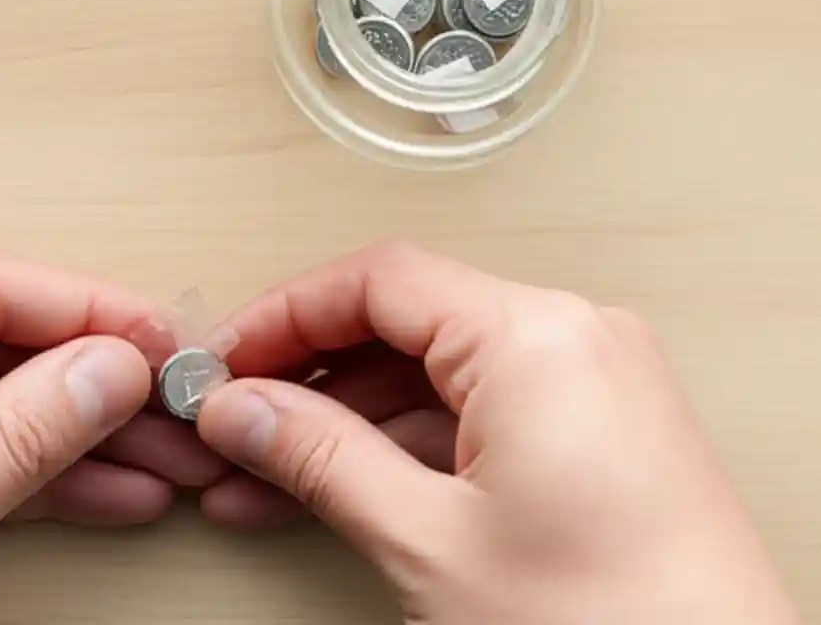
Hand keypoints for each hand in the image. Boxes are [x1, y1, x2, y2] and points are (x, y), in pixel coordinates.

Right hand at [196, 242, 798, 623]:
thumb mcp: (430, 541)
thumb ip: (321, 459)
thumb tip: (246, 411)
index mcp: (538, 338)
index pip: (379, 281)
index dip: (284, 315)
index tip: (226, 359)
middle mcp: (573, 342)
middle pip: (403, 324)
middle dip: (307, 377)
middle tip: (235, 415)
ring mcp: (589, 388)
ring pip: (432, 377)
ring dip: (346, 423)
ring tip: (263, 471)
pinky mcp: (594, 436)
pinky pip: (474, 415)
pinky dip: (403, 448)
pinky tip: (335, 487)